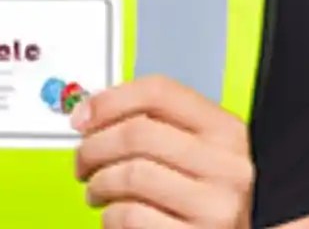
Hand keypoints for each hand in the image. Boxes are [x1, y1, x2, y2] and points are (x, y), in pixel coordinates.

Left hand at [70, 76, 253, 227]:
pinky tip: (116, 217)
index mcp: (226, 131)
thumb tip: (90, 113)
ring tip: (97, 192)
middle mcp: (227, 165)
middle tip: (82, 162)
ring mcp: (215, 206)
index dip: (109, 101)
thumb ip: (156, 127)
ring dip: (99, 184)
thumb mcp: (197, 155)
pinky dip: (110, 216)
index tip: (82, 118)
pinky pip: (130, 216)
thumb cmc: (203, 201)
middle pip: (137, 133)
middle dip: (93, 147)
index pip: (159, 92)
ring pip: (130, 175)